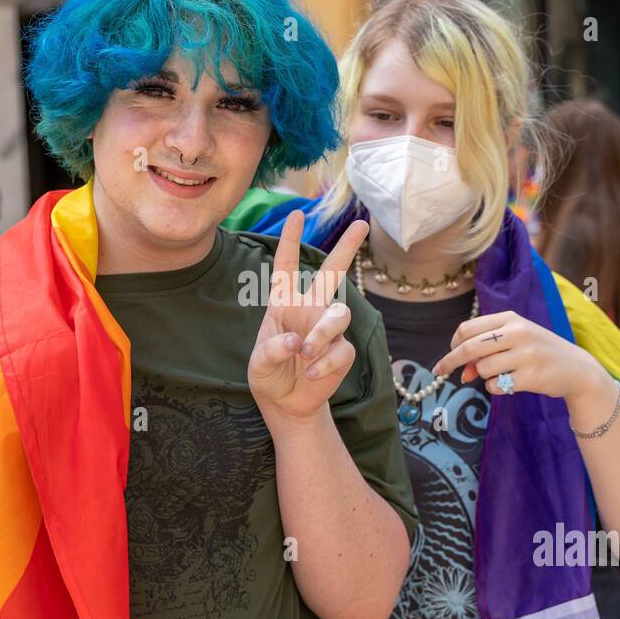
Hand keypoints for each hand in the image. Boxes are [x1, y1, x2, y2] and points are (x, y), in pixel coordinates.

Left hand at [248, 210, 369, 421]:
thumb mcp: (258, 364)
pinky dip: (325, 363)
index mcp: (284, 305)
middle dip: (347, 248)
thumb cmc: (269, 375)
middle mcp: (310, 310)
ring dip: (323, 332)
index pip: (287, 268)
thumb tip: (298, 341)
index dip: (290, 241)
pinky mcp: (342, 352)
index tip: (296, 215)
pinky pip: (341, 350)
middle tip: (361, 225)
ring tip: (305, 352)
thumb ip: (272, 350)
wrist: (286, 403)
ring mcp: (328, 330)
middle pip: (332, 273)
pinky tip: (311, 374)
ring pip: (340, 315)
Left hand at [432, 310, 607, 403]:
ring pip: (483, 369)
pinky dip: (496, 387)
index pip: (468, 328)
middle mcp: (518, 333)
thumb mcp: (515, 341)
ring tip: (502, 374)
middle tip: (440, 372)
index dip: (453, 343)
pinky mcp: (531, 377)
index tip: (449, 354)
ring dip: (483, 376)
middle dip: (450, 361)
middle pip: (469, 347)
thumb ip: (487, 350)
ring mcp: (526, 355)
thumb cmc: (539, 352)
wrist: (576, 369)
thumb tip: (463, 371)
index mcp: (511, 318)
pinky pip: (496, 386)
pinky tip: (511, 383)